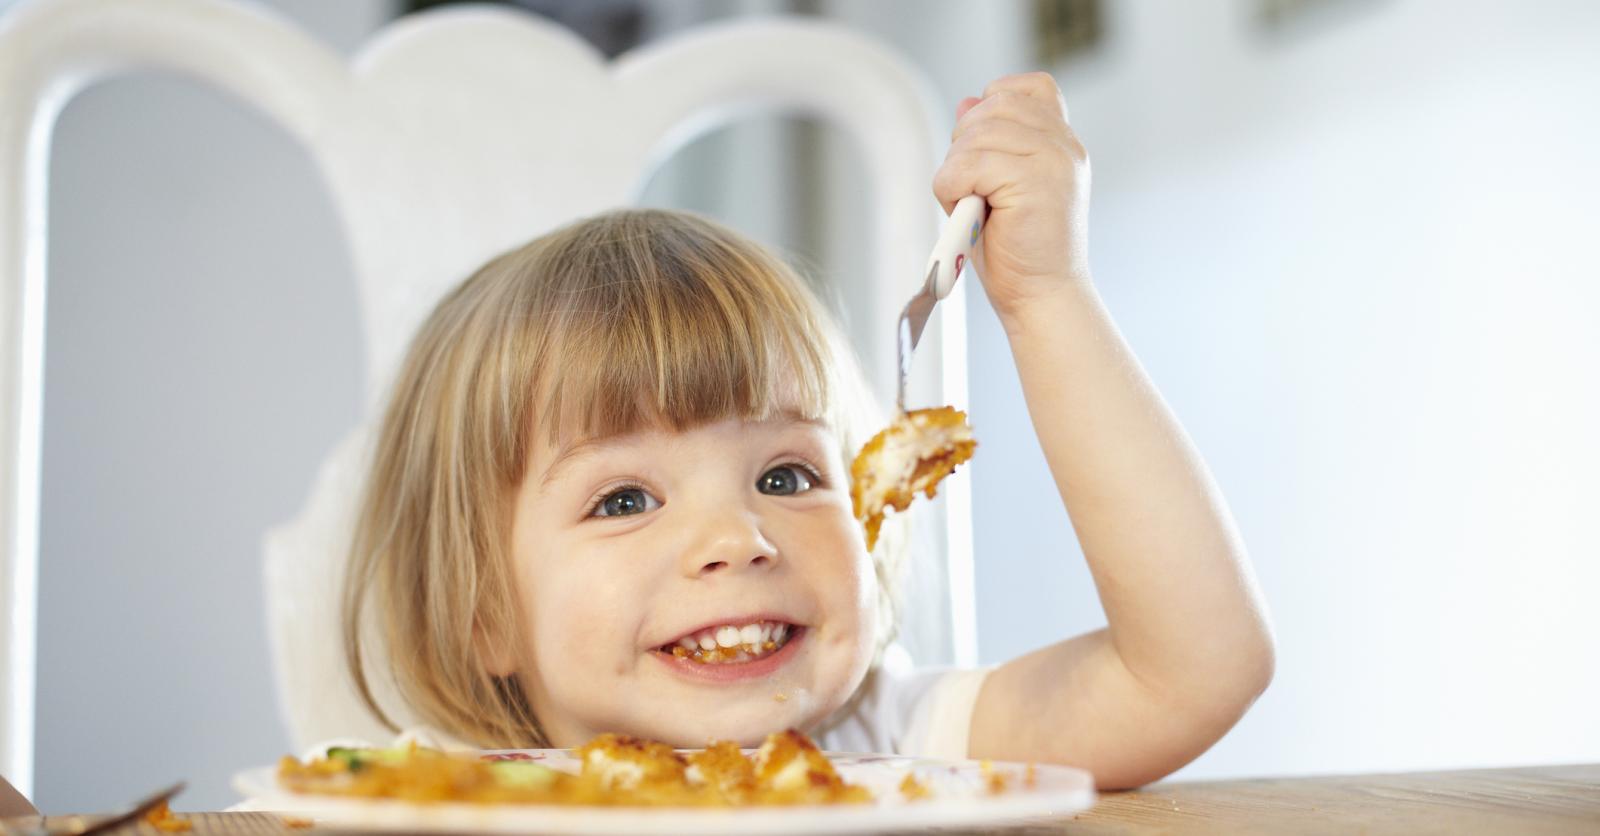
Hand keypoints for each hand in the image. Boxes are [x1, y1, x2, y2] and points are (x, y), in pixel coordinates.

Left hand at [932, 72, 1090, 326]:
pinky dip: (952, 190)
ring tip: (976, 208)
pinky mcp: (1035, 181)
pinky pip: (967, 165)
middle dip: (966, 144)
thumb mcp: (996, 186)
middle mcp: (1064, 145)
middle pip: (993, 106)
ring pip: (975, 135)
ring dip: (957, 173)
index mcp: (1061, 142)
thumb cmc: (1017, 251)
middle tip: (974, 191)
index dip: (994, 108)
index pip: (1027, 88)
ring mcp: (1054, 160)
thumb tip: (966, 101)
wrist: (1041, 297)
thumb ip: (986, 143)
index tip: (986, 155)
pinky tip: (972, 215)